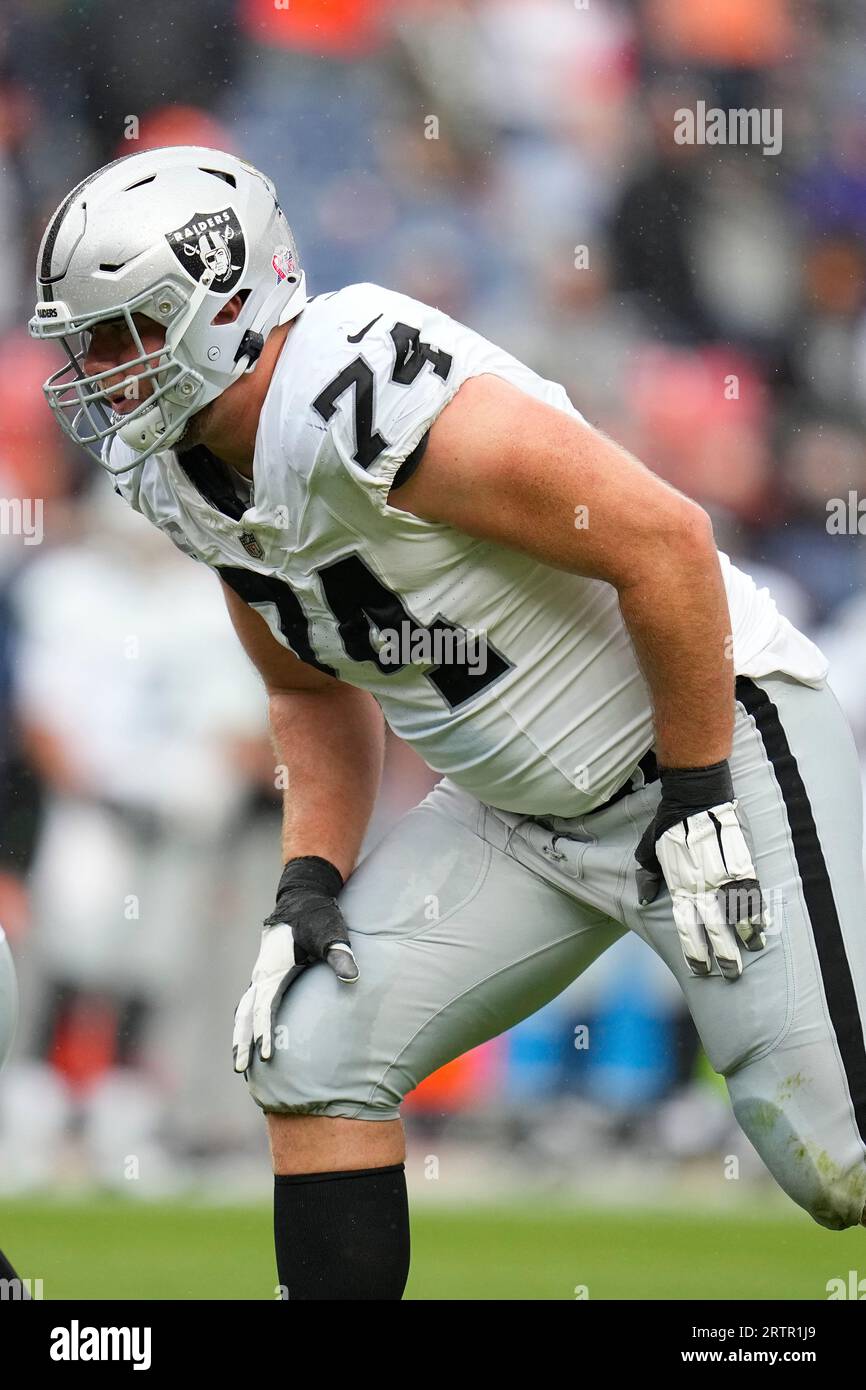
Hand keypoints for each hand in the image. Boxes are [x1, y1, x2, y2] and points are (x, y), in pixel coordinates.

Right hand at [233, 856, 358, 1072]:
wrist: (303, 896)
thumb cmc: (316, 915)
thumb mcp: (330, 931)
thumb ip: (339, 953)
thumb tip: (353, 976)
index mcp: (272, 970)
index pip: (263, 1008)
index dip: (264, 1033)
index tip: (266, 1055)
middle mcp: (262, 975)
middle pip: (244, 1015)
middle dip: (241, 1042)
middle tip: (240, 1070)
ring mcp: (263, 976)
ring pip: (244, 1011)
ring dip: (240, 1035)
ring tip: (240, 1063)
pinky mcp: (269, 976)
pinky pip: (253, 1005)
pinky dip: (248, 1023)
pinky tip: (252, 1037)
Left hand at [635, 762, 767, 981]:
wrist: (697, 795)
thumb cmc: (670, 821)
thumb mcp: (649, 849)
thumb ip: (648, 876)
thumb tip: (644, 899)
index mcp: (679, 884)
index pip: (686, 926)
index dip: (693, 950)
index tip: (699, 968)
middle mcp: (702, 885)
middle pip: (714, 928)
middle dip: (722, 953)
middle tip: (730, 973)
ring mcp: (724, 875)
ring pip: (737, 913)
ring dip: (745, 935)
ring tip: (751, 950)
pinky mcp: (743, 863)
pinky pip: (752, 893)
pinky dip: (758, 910)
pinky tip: (762, 925)